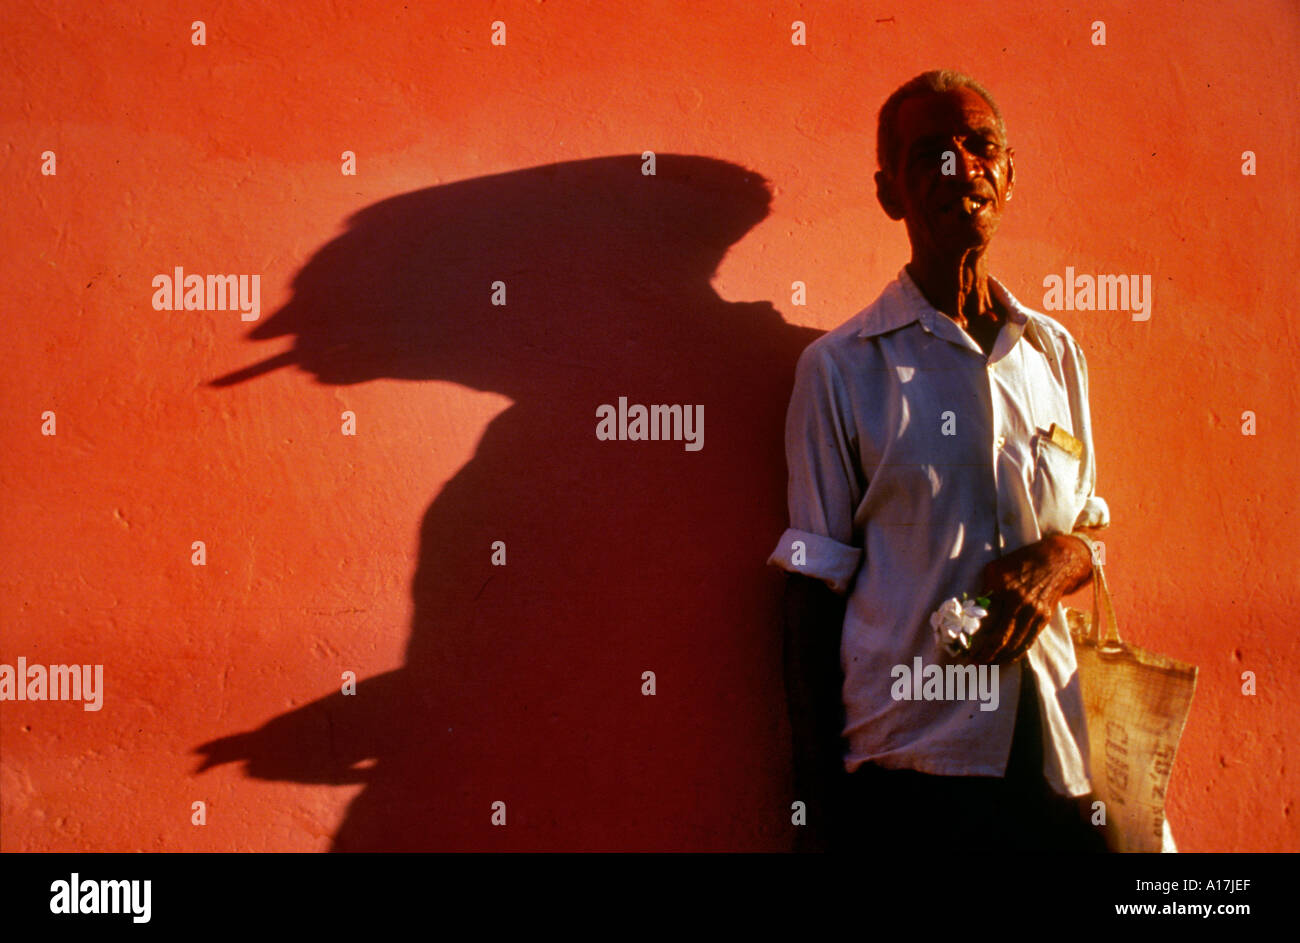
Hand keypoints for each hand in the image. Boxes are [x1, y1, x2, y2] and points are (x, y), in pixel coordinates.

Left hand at [965, 534, 1091, 664]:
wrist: (1056, 561)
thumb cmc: (1020, 562)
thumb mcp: (995, 569)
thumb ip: (984, 589)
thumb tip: (972, 610)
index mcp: (1004, 589)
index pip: (985, 620)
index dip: (973, 636)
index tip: (963, 645)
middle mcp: (1020, 604)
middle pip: (1000, 638)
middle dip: (985, 653)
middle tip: (972, 660)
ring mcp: (1034, 613)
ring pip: (1015, 645)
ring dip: (999, 658)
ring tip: (986, 663)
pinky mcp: (1044, 619)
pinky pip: (1028, 642)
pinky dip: (1015, 654)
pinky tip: (1004, 659)